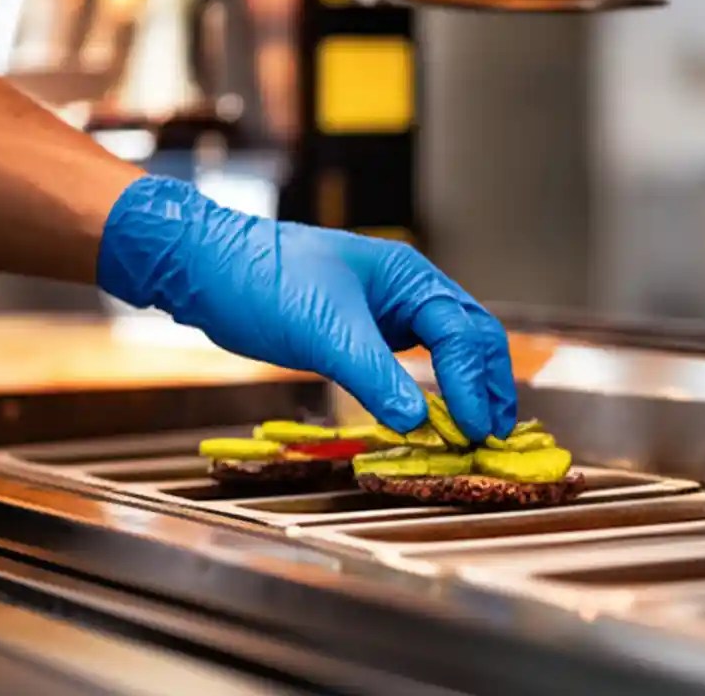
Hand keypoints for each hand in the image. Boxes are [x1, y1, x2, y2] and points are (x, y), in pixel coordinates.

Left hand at [98, 176, 516, 439]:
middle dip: (487, 384)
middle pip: (469, 337)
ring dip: (466, 388)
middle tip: (497, 434)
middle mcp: (405, 291)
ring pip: (446, 350)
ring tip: (480, 431)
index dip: (474, 384)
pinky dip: (431, 390)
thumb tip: (418, 423)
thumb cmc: (263, 279)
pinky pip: (411, 363)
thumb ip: (374, 376)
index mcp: (407, 277)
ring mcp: (384, 312)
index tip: (476, 429)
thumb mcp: (324, 331)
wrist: (207, 269)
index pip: (460, 333)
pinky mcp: (360, 333)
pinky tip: (433, 416)